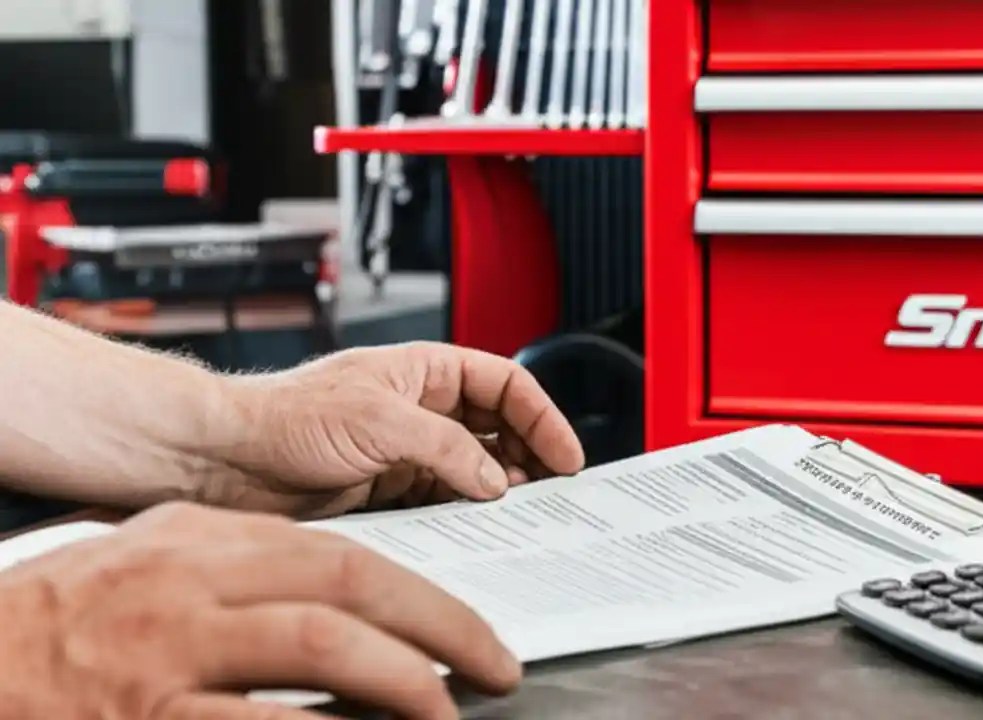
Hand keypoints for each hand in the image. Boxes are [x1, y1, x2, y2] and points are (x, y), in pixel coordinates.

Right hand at [0, 502, 519, 718]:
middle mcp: (191, 581)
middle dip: (441, 625)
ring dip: (403, 684)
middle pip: (349, 585)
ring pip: (319, 647)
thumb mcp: (149, 566)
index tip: (467, 629)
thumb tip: (340, 606)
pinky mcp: (146, 718)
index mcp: (198, 539)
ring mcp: (166, 651)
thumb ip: (240, 574)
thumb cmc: (56, 624)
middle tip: (495, 666)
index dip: (420, 593)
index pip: (340, 551)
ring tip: (448, 715)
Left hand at [208, 342, 585, 518]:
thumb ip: (445, 448)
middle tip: (554, 492)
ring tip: (522, 514)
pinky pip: (444, 501)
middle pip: (498, 427)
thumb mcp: (378, 421)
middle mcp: (421, 408)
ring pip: (475, 467)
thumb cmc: (285, 417)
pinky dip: (466, 514)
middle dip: (529, 455)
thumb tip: (493, 478)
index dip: (541, 417)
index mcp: (424, 370)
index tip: (567, 455)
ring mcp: (407, 450)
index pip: (505, 384)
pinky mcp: (389, 490)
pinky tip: (478, 529)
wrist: (224, 461)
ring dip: (500, 489)